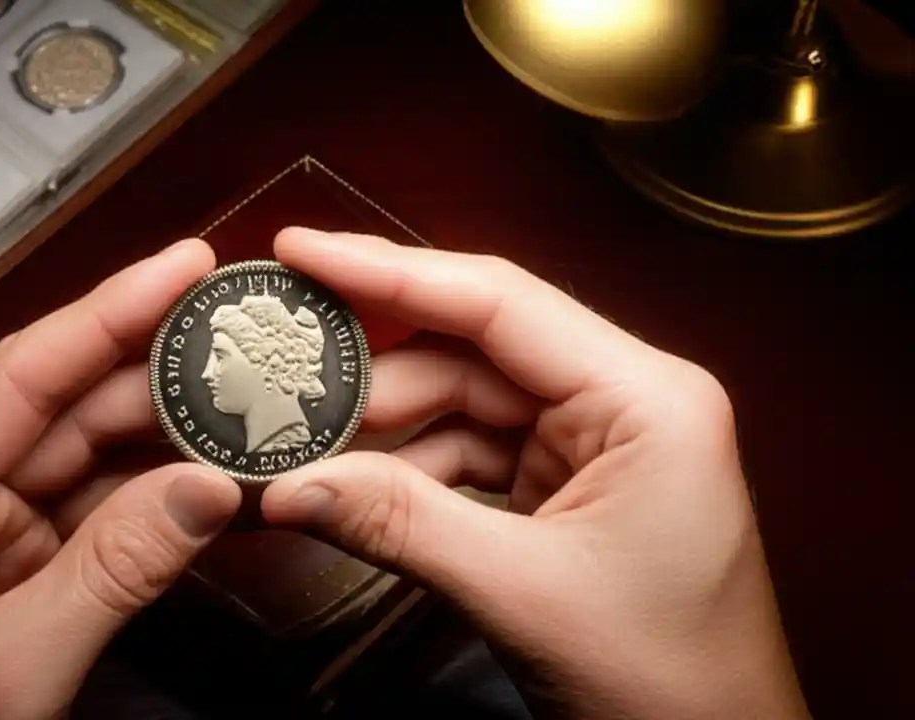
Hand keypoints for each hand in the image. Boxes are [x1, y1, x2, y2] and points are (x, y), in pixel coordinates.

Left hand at [0, 239, 240, 719]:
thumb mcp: (11, 670)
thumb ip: (114, 571)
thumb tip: (209, 484)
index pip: (17, 378)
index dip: (108, 312)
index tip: (184, 262)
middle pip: (62, 410)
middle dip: (158, 374)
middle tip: (246, 336)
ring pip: (90, 461)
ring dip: (171, 438)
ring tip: (254, 403)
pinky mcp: (18, 575)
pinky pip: (100, 519)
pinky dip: (161, 504)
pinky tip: (220, 482)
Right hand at [261, 228, 809, 719]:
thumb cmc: (668, 680)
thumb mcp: (524, 593)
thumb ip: (402, 525)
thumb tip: (291, 485)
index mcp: (644, 396)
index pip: (498, 303)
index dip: (389, 271)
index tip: (300, 248)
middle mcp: (622, 400)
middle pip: (472, 350)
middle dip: (373, 369)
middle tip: (276, 365)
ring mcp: (594, 444)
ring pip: (463, 406)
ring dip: (383, 430)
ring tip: (299, 442)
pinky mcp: (567, 488)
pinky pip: (471, 457)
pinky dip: (409, 474)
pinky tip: (350, 489)